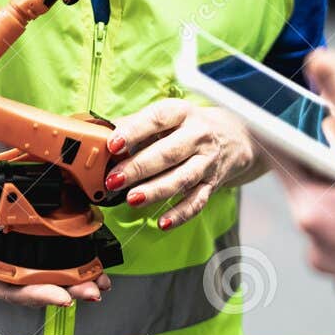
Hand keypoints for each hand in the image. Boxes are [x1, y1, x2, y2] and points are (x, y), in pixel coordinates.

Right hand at [0, 188, 109, 308]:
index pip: (12, 290)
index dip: (39, 295)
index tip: (65, 296)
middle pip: (34, 287)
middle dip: (67, 289)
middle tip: (97, 289)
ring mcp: (3, 263)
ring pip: (40, 276)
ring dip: (70, 278)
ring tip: (98, 279)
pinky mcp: (10, 249)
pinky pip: (37, 259)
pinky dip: (60, 260)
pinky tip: (79, 260)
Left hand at [106, 100, 261, 230]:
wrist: (232, 137)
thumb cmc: (188, 126)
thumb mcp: (167, 116)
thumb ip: (136, 124)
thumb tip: (101, 132)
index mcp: (182, 113)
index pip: (158, 119)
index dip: (134, 131)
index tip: (112, 144)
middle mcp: (198, 136)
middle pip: (168, 153)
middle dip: (139, 167)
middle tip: (114, 179)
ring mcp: (207, 161)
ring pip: (182, 178)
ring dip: (155, 190)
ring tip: (132, 198)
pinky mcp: (212, 184)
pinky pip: (196, 202)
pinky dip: (180, 214)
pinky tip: (162, 222)